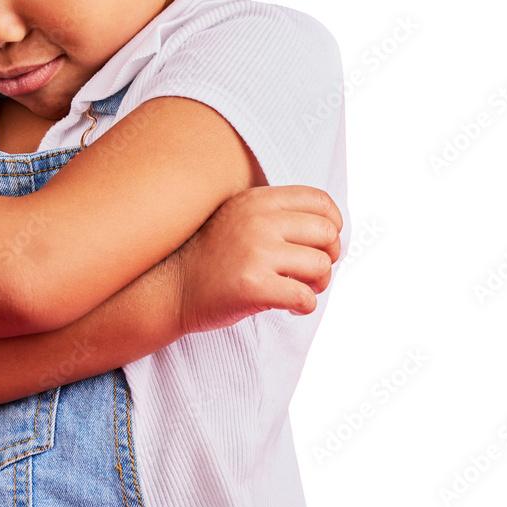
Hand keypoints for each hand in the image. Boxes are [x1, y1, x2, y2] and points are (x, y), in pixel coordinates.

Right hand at [174, 185, 341, 333]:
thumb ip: (277, 213)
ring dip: (318, 285)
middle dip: (329, 257)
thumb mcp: (240, 217)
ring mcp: (256, 252)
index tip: (321, 244)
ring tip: (297, 289)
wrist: (173, 287)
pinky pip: (305, 298)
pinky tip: (287, 306)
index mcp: (258, 200)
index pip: (320, 201)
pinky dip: (303, 306)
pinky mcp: (253, 286)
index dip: (333, 225)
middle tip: (311, 272)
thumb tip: (332, 226)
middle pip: (327, 234)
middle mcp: (258, 220)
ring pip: (321, 267)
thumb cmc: (214, 256)